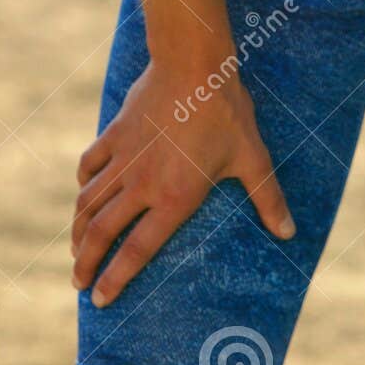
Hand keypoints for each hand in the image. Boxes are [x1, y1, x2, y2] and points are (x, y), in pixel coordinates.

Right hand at [71, 58, 294, 305]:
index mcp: (174, 198)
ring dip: (77, 231)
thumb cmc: (226, 111)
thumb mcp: (252, 157)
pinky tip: (83, 193)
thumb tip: (289, 232)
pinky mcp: (115, 133)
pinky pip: (90, 164)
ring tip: (75, 251)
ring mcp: (124, 158)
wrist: (194, 64)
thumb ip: (268, 198)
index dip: (116, 278)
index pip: (137, 250)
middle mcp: (142, 184)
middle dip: (86, 264)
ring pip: (89, 202)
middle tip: (78, 285)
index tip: (101, 300)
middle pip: (102, 233)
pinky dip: (83, 183)